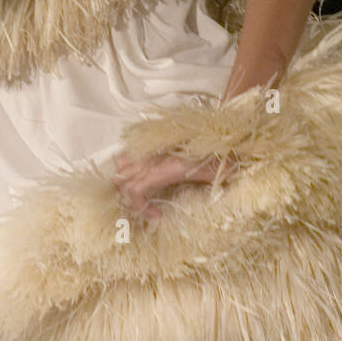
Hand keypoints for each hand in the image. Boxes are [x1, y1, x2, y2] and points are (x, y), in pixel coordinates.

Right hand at [112, 150, 238, 219]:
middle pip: (122, 179)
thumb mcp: (214, 173)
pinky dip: (131, 161)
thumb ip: (206, 186)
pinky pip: (132, 149)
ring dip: (126, 176)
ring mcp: (150, 147)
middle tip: (145, 203)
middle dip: (129, 194)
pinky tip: (145, 168)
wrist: (219, 126)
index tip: (157, 214)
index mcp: (164, 168)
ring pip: (122, 164)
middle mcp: (152, 157)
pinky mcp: (153, 138)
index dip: (140, 207)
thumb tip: (206, 202)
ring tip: (140, 185)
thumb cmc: (218, 148)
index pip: (135, 191)